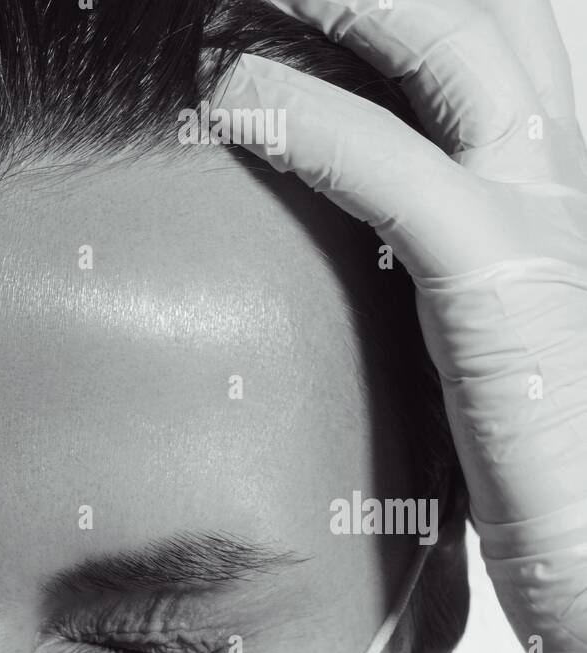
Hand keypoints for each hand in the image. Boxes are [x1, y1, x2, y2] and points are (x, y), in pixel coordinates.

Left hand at [221, 0, 586, 652]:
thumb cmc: (550, 475)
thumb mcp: (493, 346)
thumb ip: (443, 275)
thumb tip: (365, 255)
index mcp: (564, 189)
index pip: (494, 48)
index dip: (400, 12)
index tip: (297, 5)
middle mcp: (572, 178)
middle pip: (481, 18)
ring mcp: (551, 222)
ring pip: (452, 52)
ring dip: (338, 7)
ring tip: (230, 4)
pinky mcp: (502, 288)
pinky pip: (396, 170)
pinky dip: (310, 121)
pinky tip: (235, 96)